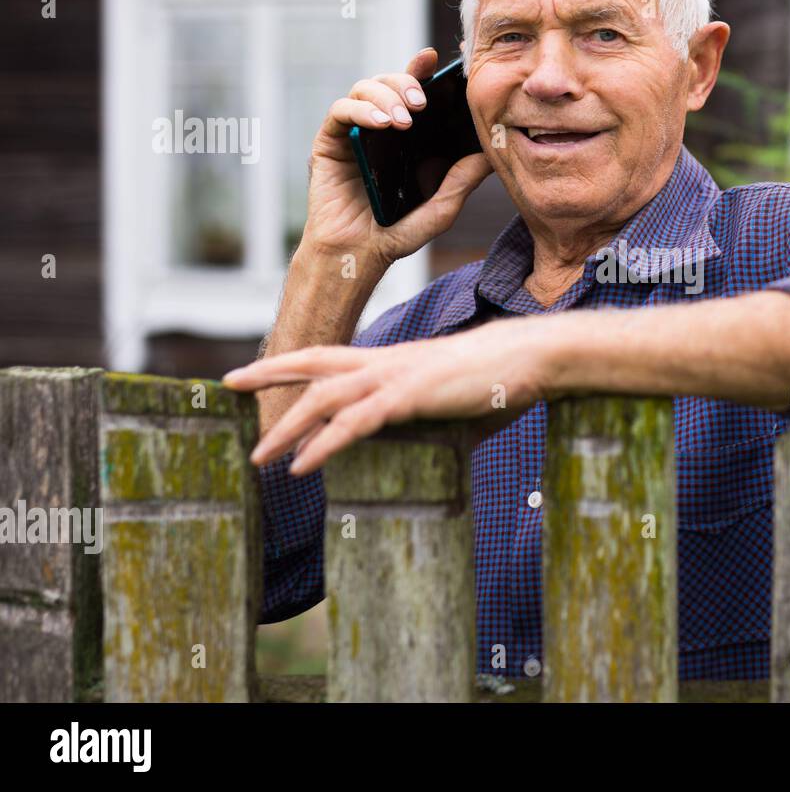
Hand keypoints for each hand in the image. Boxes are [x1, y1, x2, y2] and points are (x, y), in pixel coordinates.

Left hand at [223, 318, 553, 473]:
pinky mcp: (409, 398)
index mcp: (393, 360)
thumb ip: (436, 420)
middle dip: (268, 374)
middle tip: (228, 385)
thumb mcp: (455, 400)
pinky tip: (303, 466)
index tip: (255, 368)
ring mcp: (396, 378)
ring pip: (324, 397)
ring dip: (287, 427)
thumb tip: (440, 445)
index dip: (290, 361)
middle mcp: (386, 363)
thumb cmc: (501, 377)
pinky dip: (324, 444)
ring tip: (260, 456)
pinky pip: (356, 423)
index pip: (329, 356)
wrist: (530, 356)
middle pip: (313, 364)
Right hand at [304, 47, 493, 265]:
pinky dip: (361, 110)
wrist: (357, 255)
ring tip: (403, 120)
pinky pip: (341, 110)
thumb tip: (491, 155)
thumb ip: (463, 180)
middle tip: (423, 102)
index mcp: (408, 136)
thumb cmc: (397, 232)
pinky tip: (381, 123)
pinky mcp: (330, 141)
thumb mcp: (441, 207)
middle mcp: (380, 127)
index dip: (425, 69)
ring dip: (386, 96)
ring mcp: (355, 132)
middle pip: (391, 81)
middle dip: (408, 82)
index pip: (417, 92)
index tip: (439, 57)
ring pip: (365, 88)